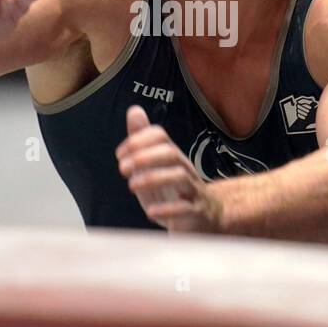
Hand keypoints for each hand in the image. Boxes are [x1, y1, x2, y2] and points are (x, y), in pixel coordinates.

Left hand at [116, 105, 222, 232]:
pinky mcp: (196, 212)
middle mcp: (184, 169)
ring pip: (180, 176)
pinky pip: (187, 208)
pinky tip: (151, 212)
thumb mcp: (155, 165)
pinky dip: (168, 209)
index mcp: (172, 157)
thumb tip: (134, 111)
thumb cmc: (175, 189)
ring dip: (152, 179)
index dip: (138, 141)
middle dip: (144, 157)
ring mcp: (193, 190)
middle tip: (122, 168)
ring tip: (132, 186)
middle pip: (170, 153)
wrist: (207, 216)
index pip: (160, 136)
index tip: (119, 155)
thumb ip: (143, 141)